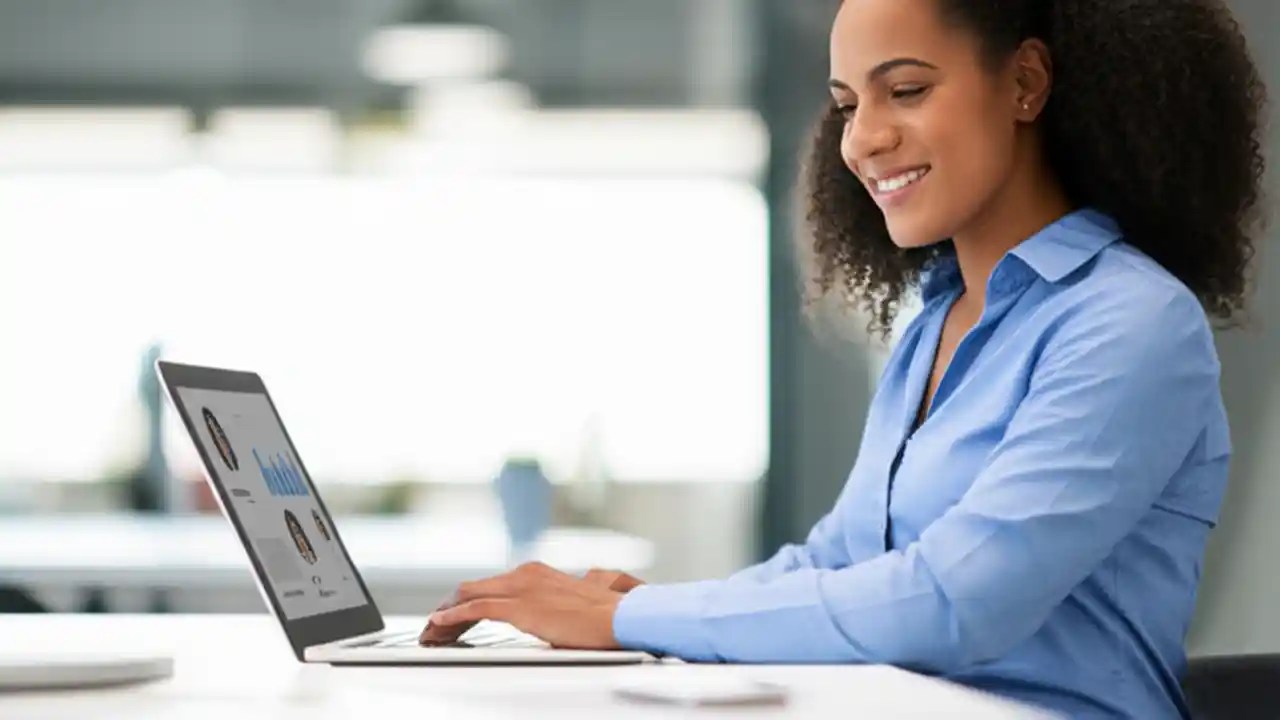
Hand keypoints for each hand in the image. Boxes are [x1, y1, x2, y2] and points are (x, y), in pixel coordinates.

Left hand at [418, 562, 635, 648]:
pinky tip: (440, 625)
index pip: (491, 585)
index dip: (466, 601)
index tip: (454, 617)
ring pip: (469, 596)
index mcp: (536, 573)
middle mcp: (525, 574)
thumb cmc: (605, 615)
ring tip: (431, 633)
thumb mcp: (572, 604)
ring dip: (445, 615)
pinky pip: (476, 609)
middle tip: (435, 627)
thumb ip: (555, 604)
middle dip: (449, 608)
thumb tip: (551, 615)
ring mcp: (521, 588)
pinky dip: (453, 616)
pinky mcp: (521, 607)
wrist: (621, 617)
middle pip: (473, 588)